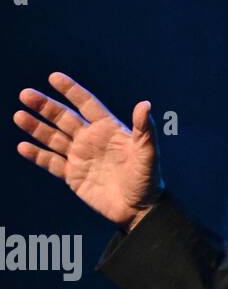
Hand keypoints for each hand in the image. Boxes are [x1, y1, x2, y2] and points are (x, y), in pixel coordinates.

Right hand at [14, 72, 163, 229]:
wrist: (140, 210)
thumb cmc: (148, 180)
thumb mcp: (148, 154)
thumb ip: (144, 130)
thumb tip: (145, 104)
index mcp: (108, 129)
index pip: (86, 104)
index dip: (71, 91)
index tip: (54, 78)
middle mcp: (91, 139)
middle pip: (64, 118)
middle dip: (45, 106)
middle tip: (26, 94)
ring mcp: (80, 157)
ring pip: (53, 138)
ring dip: (36, 127)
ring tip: (19, 116)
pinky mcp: (73, 175)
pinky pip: (51, 162)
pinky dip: (37, 155)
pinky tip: (23, 147)